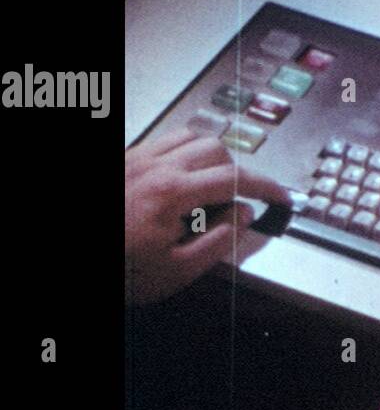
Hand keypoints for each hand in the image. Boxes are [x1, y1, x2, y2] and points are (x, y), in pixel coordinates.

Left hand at [124, 128, 288, 303]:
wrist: (68, 260)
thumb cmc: (118, 270)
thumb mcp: (177, 271)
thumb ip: (218, 240)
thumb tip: (243, 215)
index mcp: (171, 193)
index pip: (235, 178)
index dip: (266, 187)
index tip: (281, 197)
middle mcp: (154, 166)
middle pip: (216, 149)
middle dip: (236, 173)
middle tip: (233, 205)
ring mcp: (135, 158)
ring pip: (191, 137)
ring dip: (210, 159)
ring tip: (208, 190)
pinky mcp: (124, 160)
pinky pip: (164, 141)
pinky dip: (184, 154)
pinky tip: (181, 180)